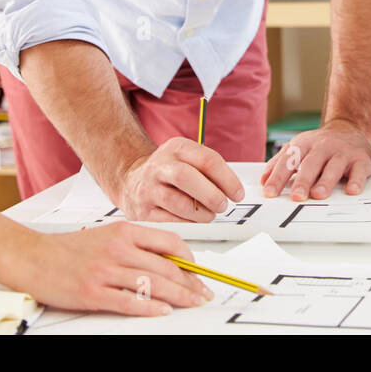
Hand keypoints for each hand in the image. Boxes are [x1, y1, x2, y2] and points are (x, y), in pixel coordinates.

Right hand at [18, 222, 212, 315]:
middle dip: (190, 282)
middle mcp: (117, 248)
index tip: (198, 270)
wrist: (32, 257)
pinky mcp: (93, 292)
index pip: (169, 242)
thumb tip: (165, 259)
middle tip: (204, 292)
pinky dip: (150, 307)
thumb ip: (134, 244)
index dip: (189, 258)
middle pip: (166, 266)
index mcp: (123, 231)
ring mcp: (105, 270)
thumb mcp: (106, 235)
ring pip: (153, 284)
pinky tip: (163, 310)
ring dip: (178, 296)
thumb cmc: (68, 249)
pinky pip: (129, 301)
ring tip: (192, 303)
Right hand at [118, 137, 244, 222]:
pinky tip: (193, 221)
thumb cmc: (169, 172)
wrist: (132, 181)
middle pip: (187, 178)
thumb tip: (233, 191)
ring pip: (178, 203)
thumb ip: (208, 170)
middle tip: (223, 205)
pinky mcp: (142, 211)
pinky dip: (187, 224)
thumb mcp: (186, 158)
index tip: (238, 193)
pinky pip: (169, 221)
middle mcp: (159, 165)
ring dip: (200, 214)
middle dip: (211, 195)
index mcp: (176, 148)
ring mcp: (148, 188)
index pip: (207, 160)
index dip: (227, 179)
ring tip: (209, 215)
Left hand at [260, 119, 370, 200]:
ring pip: (334, 166)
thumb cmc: (321, 145)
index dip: (278, 177)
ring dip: (326, 181)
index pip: (288, 161)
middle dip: (302, 180)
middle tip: (296, 196)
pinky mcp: (361, 159)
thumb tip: (263, 180)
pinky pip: (359, 170)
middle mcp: (323, 146)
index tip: (270, 192)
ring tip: (319, 194)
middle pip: (311, 164)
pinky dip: (356, 180)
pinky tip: (352, 190)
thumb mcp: (299, 148)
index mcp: (304, 144)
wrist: (351, 129)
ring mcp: (343, 152)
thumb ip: (280, 163)